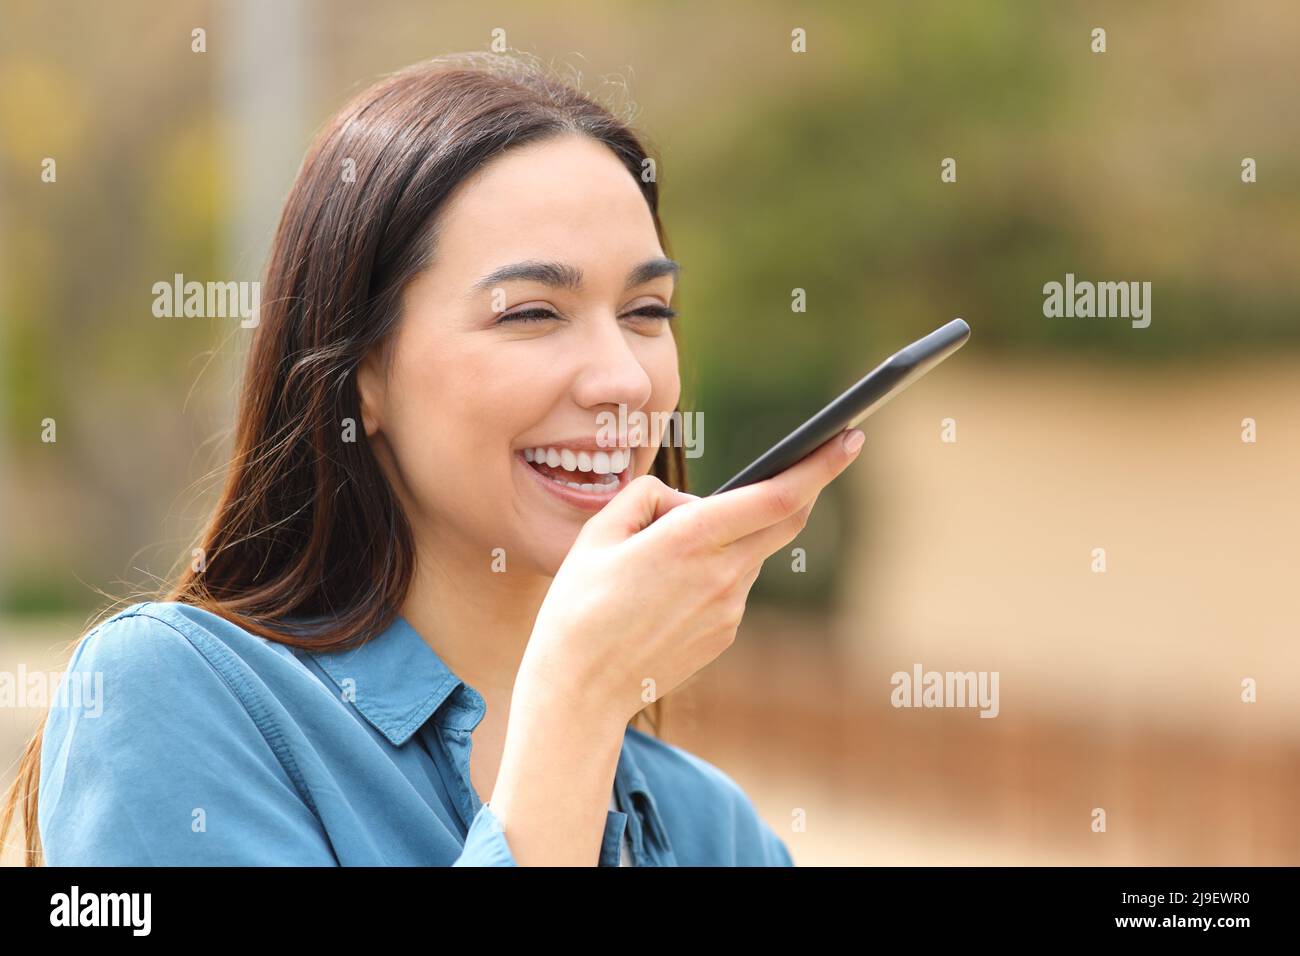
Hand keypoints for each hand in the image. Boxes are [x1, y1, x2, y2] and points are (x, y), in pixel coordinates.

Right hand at [518, 427, 866, 724]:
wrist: (581, 688)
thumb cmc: (580, 605)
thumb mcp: (598, 533)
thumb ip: (648, 497)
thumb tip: (691, 504)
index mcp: (690, 538)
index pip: (777, 495)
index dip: (820, 465)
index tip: (850, 438)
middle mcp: (721, 572)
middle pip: (787, 519)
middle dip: (810, 483)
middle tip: (824, 453)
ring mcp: (729, 607)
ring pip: (751, 550)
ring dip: (733, 533)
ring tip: (665, 553)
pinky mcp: (727, 632)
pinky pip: (732, 583)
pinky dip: (715, 569)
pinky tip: (668, 590)